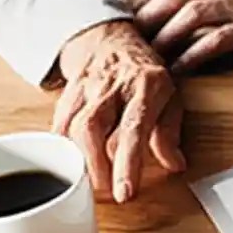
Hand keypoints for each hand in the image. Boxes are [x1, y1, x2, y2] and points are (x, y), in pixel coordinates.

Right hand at [53, 21, 185, 202]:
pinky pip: (58, 123)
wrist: (111, 39)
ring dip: (77, 159)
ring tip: (89, 179)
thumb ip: (168, 134)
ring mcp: (87, 88)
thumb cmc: (144, 74)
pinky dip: (61, 147)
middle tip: (105, 190)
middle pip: (93, 128)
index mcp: (146, 87)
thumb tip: (174, 166)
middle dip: (95, 165)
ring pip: (71, 126)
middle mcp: (113, 86)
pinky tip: (68, 160)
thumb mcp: (169, 98)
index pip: (134, 129)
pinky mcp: (67, 93)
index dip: (128, 163)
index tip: (125, 192)